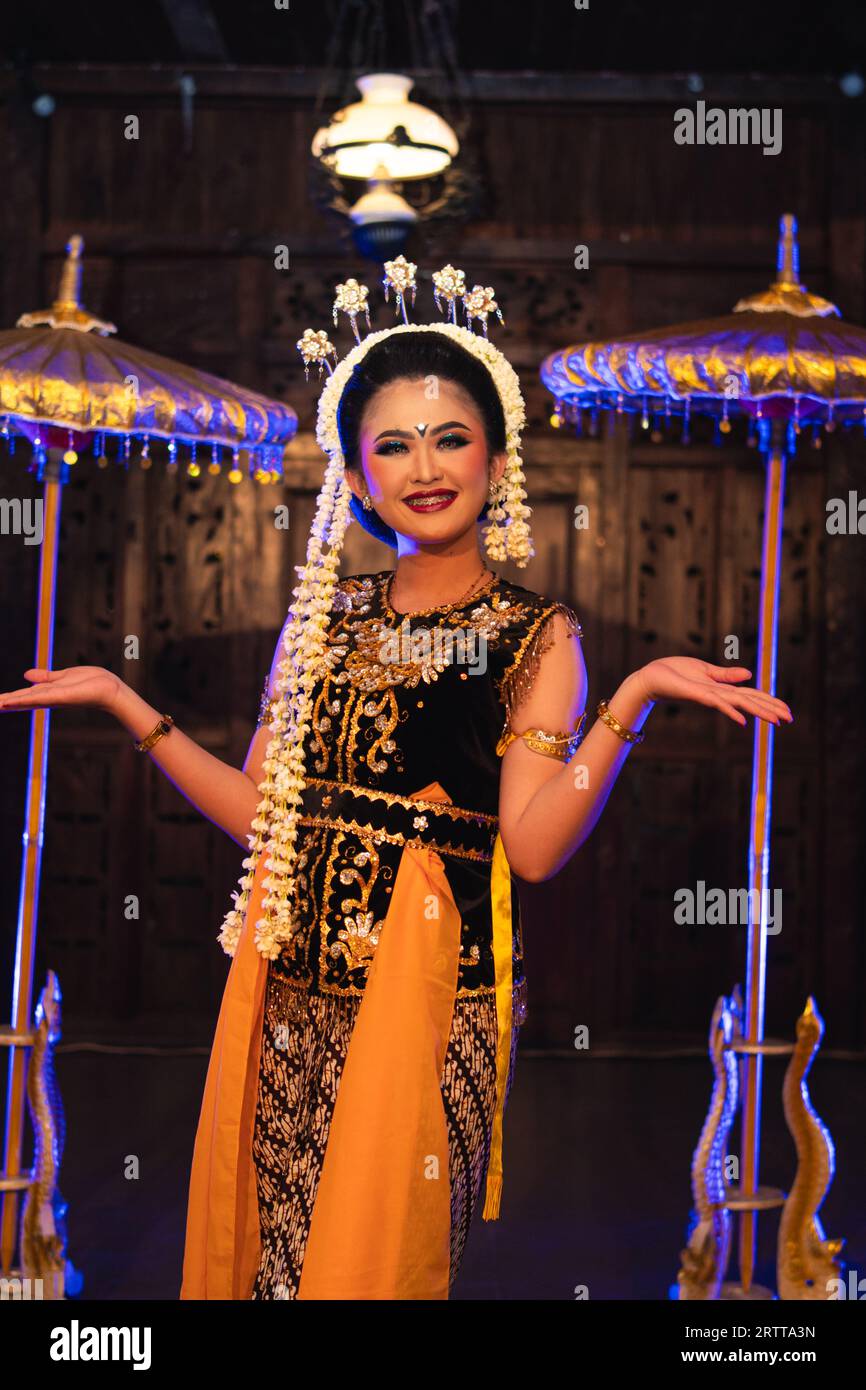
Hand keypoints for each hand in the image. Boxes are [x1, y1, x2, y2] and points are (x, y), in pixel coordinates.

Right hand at [0, 666, 122, 715]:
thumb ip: (45, 677)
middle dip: (3, 703)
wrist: (110, 689)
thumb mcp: (63, 676)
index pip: (22, 695)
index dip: (7, 698)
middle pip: (20, 701)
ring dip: (7, 703)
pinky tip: (8, 702)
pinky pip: (37, 697)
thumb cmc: (92, 683)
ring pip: (24, 701)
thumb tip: (25, 676)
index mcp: (47, 692)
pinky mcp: (59, 697)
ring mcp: (52, 698)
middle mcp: (47, 698)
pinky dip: (22, 700)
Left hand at [634, 658, 792, 726]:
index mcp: (722, 689)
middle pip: (750, 702)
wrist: (652, 677)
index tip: (786, 710)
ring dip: (759, 712)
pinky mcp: (697, 694)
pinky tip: (743, 721)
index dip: (769, 702)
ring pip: (739, 704)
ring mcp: (709, 696)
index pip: (751, 695)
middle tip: (790, 719)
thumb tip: (750, 675)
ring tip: (776, 721)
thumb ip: (726, 675)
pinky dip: (730, 711)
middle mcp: (718, 695)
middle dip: (770, 710)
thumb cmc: (675, 673)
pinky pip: (717, 703)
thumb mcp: (705, 670)